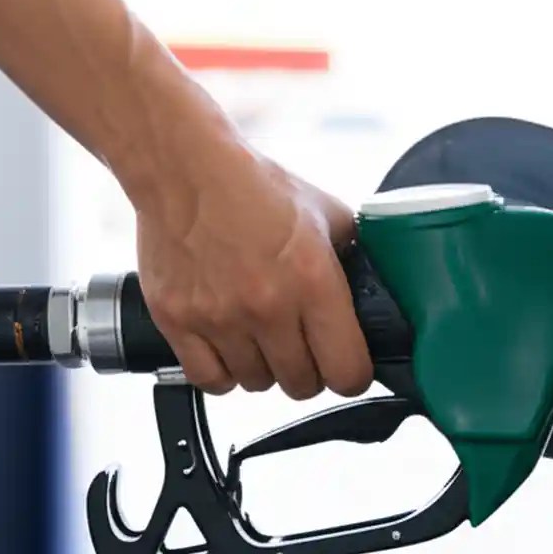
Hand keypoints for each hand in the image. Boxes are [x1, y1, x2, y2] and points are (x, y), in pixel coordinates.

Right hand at [127, 129, 373, 400]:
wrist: (184, 168)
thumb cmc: (253, 187)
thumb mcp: (325, 212)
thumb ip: (353, 255)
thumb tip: (374, 289)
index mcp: (313, 280)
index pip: (347, 372)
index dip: (351, 375)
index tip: (345, 365)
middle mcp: (268, 306)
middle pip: (302, 385)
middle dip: (308, 370)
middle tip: (301, 346)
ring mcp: (220, 318)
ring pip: (257, 384)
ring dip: (264, 368)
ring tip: (260, 336)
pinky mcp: (179, 322)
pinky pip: (210, 380)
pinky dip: (222, 371)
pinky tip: (228, 347)